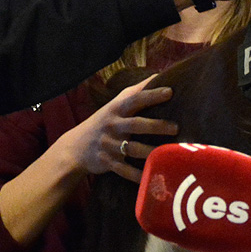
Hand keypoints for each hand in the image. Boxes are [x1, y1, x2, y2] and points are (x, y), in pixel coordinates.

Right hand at [47, 77, 177, 183]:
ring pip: (132, 149)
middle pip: (136, 124)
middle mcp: (113, 126)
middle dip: (156, 125)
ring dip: (150, 152)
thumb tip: (158, 75)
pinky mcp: (108, 162)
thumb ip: (135, 92)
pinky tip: (152, 177)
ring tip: (169, 154)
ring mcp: (110, 145)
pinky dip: (137, 175)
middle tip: (176, 127)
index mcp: (116, 110)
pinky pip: (124, 170)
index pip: (135, 100)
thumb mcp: (114, 105)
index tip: (170, 92)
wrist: (74, 148)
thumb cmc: (103, 123)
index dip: (152, 95)